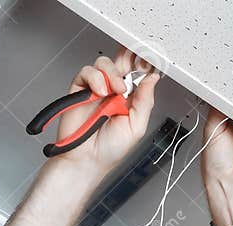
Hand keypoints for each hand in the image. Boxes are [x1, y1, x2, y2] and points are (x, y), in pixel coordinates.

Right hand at [53, 46, 159, 172]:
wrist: (86, 160)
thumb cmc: (110, 149)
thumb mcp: (136, 127)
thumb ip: (144, 101)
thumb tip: (152, 79)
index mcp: (130, 99)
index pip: (137, 75)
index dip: (143, 64)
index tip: (150, 57)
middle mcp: (113, 91)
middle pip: (121, 63)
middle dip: (129, 58)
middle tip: (135, 60)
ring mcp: (96, 89)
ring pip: (104, 64)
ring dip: (112, 74)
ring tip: (115, 91)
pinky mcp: (80, 89)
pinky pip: (87, 72)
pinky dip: (95, 78)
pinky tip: (100, 92)